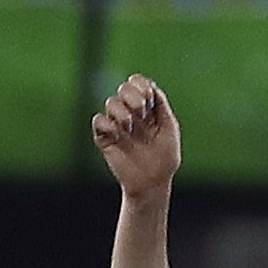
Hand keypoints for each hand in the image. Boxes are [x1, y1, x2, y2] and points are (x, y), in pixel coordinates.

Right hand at [92, 76, 180, 196]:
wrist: (153, 184)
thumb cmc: (165, 159)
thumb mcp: (169, 130)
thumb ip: (162, 107)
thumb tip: (152, 87)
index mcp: (147, 108)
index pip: (138, 84)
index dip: (141, 84)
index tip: (149, 97)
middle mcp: (131, 113)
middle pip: (124, 89)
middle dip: (132, 95)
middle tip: (142, 111)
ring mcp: (117, 125)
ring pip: (111, 103)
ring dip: (121, 110)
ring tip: (130, 126)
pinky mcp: (105, 138)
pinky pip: (98, 121)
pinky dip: (107, 124)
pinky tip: (117, 134)